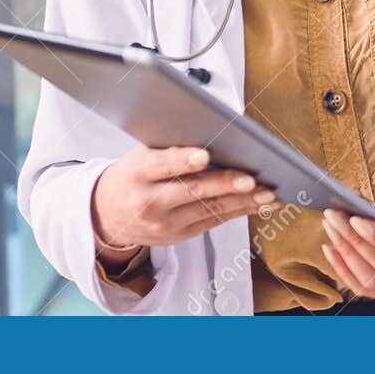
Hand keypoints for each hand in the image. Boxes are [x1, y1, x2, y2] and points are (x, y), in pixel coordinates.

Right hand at [91, 145, 273, 250]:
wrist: (106, 215)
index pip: (162, 166)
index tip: (205, 156)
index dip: (183, 160)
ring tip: (268, 193)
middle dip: (224, 185)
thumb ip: (170, 149)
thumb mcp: (140, 156)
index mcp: (138, 174)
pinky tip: (259, 204)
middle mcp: (150, 202)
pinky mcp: (178, 237)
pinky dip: (239, 212)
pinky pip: (213, 222)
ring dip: (242, 202)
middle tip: (250, 179)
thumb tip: (214, 136)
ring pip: (209, 210)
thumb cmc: (131, 175)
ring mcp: (165, 225)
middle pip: (192, 192)